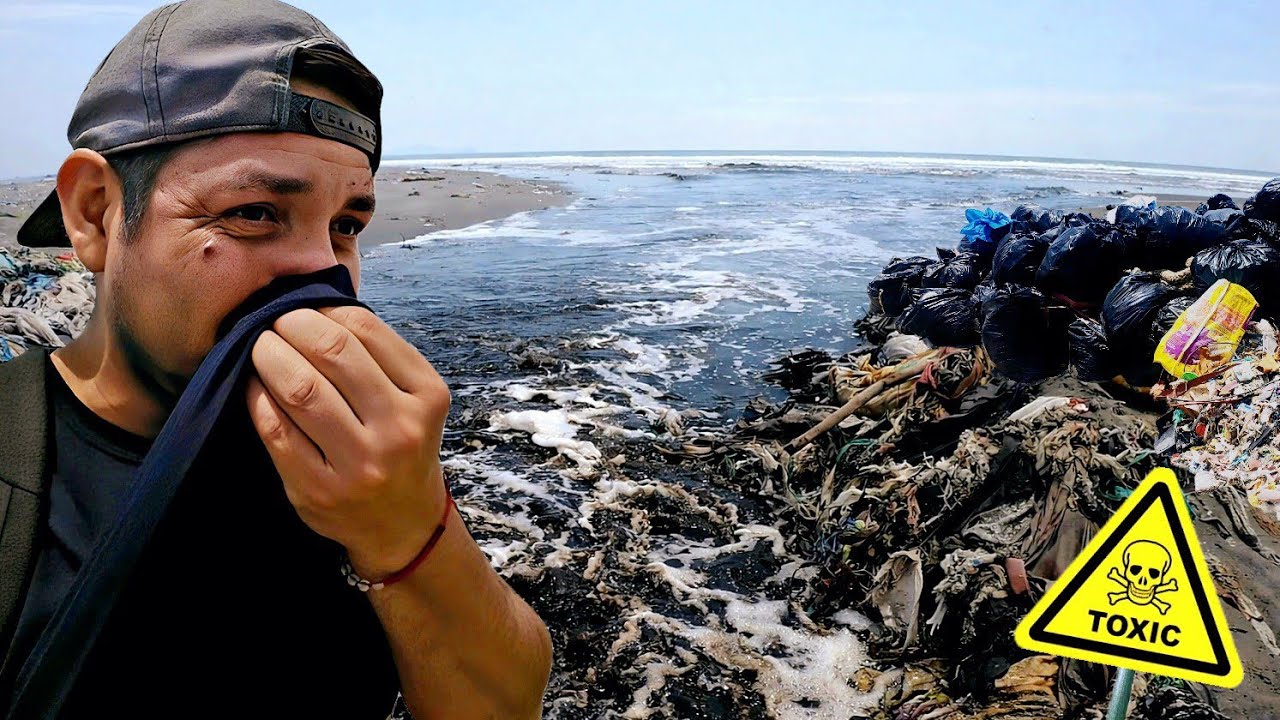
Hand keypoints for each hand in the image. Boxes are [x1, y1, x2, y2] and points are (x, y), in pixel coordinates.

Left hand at [244, 306, 450, 577]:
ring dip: (269, 357)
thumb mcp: (414, 399)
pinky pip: (276, 430)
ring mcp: (361, 464)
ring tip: (260, 348)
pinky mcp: (320, 490)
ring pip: (301, 389)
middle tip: (274, 323)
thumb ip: (378, 356)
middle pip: (332, 352)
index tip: (305, 311)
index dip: (324, 310)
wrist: (403, 523)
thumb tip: (315, 306)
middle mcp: (400, 429)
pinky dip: (257, 399)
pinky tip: (255, 387)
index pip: (366, 330)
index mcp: (427, 396)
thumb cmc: (401, 445)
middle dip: (292, 326)